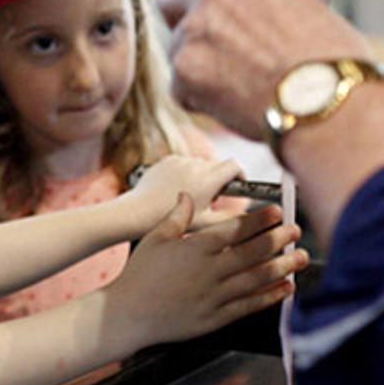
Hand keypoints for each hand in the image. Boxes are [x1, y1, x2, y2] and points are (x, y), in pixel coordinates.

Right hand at [106, 197, 306, 343]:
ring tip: (300, 257)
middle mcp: (209, 271)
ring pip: (257, 278)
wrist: (127, 314)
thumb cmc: (139, 275)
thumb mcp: (155, 238)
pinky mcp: (215, 318)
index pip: (236, 230)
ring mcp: (214, 296)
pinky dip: (270, 296)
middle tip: (296, 231)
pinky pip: (249, 305)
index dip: (260, 220)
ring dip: (282, 266)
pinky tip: (286, 288)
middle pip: (253, 252)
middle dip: (278, 239)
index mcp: (195, 248)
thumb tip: (189, 195)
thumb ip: (177, 216)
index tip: (278, 213)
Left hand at [126, 155, 242, 231]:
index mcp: (208, 180)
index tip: (238, 185)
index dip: (240, 174)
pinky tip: (175, 190)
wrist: (138, 212)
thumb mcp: (205, 224)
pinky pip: (183, 163)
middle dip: (219, 178)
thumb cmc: (171, 221)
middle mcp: (196, 165)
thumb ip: (229, 219)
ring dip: (201, 175)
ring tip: (190, 196)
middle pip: (218, 165)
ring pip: (200, 164)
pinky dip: (185, 173)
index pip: (235, 165)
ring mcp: (180, 161)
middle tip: (211, 198)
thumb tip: (245, 217)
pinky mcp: (167, 160)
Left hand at [157, 0, 373, 138]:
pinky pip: (180, 89)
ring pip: (176, 51)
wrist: (330, 102)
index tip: (217, 24)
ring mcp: (195, 28)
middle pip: (171, 3)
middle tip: (211, 56)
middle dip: (185, 28)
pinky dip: (201, 102)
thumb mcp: (303, 8)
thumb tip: (250, 23)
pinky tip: (237, 106)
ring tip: (242, 90)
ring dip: (198, 71)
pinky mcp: (185, 68)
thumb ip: (262, 7)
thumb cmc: (332, 65)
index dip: (206, 4)